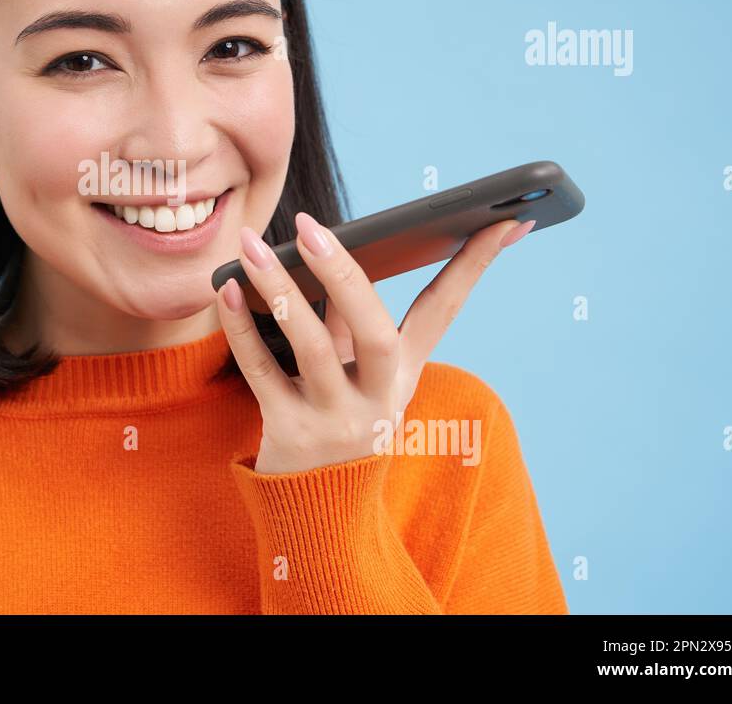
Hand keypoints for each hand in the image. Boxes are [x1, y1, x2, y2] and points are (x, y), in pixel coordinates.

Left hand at [216, 211, 534, 473]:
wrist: (320, 513)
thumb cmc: (338, 418)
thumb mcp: (358, 373)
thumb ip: (346, 319)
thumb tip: (326, 249)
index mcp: (403, 373)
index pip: (445, 310)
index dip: (474, 265)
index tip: (505, 218)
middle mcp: (379, 398)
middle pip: (373, 330)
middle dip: (344, 274)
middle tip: (309, 224)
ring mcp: (336, 419)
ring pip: (311, 346)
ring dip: (278, 289)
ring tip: (251, 245)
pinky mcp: (290, 434)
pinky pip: (261, 372)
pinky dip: (242, 329)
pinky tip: (226, 290)